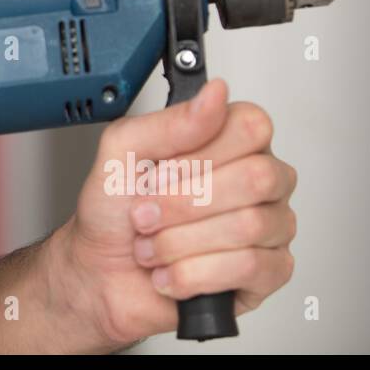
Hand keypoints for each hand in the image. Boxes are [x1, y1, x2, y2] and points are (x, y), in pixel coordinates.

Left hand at [46, 79, 296, 349]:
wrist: (99, 272)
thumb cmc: (113, 213)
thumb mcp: (123, 152)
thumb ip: (170, 122)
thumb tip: (215, 95)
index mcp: (229, 143)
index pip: (251, 127)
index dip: (200, 154)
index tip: (159, 172)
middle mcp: (257, 180)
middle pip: (256, 178)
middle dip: (184, 203)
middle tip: (147, 213)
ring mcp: (269, 225)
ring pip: (250, 226)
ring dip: (180, 242)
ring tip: (153, 246)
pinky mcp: (268, 272)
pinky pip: (250, 267)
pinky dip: (194, 274)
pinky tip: (172, 273)